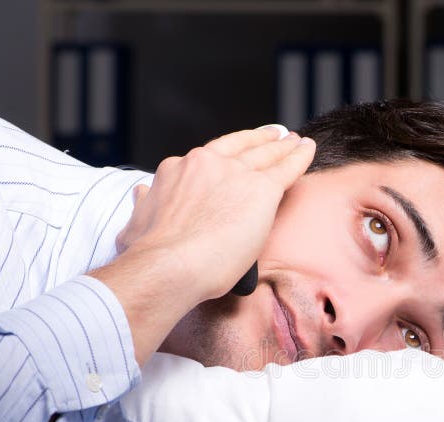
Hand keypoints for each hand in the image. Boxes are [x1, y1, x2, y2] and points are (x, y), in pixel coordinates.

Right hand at [94, 126, 314, 364]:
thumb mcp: (136, 223)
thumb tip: (141, 193)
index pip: (207, 158)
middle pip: (239, 147)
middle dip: (258, 140)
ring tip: (296, 141)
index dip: (225, 154)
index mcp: (176, 171)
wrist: (169, 265)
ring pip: (265, 154)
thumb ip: (144, 204)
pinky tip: (307, 149)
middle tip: (274, 134)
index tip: (234, 152)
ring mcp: (233, 174)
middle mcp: (204, 164)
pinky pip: (285, 168)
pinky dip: (299, 156)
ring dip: (282, 145)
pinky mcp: (260, 189)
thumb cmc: (152, 256)